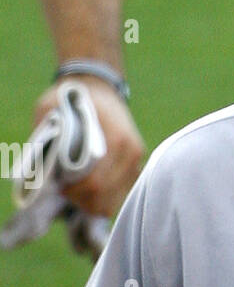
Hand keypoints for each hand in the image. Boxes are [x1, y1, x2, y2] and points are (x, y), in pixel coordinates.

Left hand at [33, 77, 143, 216]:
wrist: (99, 85)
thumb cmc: (72, 97)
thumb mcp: (51, 107)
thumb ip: (47, 134)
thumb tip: (43, 166)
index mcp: (115, 139)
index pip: (96, 183)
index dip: (75, 192)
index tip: (60, 185)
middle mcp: (130, 152)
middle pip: (105, 197)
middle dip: (82, 199)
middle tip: (66, 188)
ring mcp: (136, 160)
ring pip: (114, 201)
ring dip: (93, 200)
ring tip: (78, 187)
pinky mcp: (136, 165)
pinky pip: (120, 194)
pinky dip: (104, 196)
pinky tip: (91, 184)